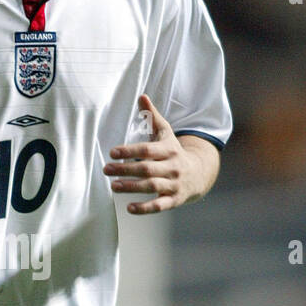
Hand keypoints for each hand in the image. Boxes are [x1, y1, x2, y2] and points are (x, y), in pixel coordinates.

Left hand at [103, 94, 211, 213]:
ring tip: (113, 186)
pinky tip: (129, 208)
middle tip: (106, 170)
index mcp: (169, 149)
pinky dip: (145, 208)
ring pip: (152, 186)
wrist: (200, 173)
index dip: (129, 151)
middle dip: (125, 169)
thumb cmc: (174, 151)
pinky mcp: (174, 200)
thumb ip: (152, 116)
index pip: (147, 150)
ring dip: (131, 187)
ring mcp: (174, 184)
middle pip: (147, 168)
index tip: (112, 152)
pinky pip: (159, 205)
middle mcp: (172, 167)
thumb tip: (142, 96)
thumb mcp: (166, 133)